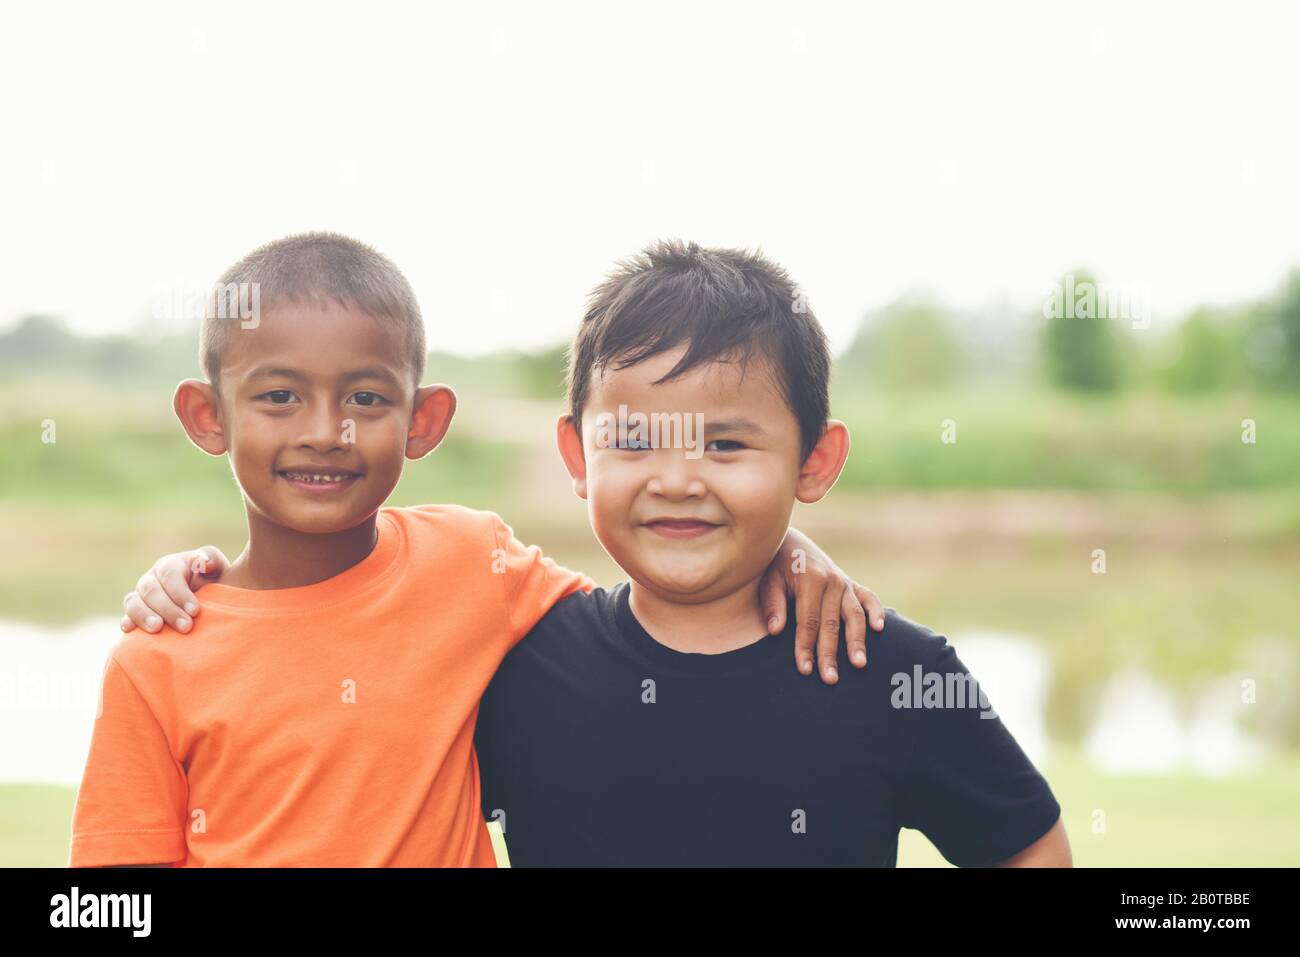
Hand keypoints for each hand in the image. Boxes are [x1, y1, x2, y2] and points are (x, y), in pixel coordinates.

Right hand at [120, 546, 229, 633]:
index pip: (170, 575)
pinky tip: (129, 630)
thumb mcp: (218, 570)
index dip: (181, 593)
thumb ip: (211, 560)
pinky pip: (127, 614)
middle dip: (168, 609)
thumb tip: (199, 561)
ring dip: (143, 615)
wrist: (209, 604)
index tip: (195, 611)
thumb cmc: (214, 584)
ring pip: (134, 601)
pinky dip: (127, 621)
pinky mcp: (136, 612)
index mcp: (171, 564)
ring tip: (157, 628)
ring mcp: (141, 595)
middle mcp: (152, 578)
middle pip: (151, 590)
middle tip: (186, 627)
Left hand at [759, 528, 884, 684]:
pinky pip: (869, 598)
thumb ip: (772, 603)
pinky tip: (880, 629)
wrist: (791, 542)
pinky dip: (876, 611)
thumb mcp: (768, 580)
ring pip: (854, 615)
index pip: (808, 622)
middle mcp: (831, 581)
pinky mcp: (852, 584)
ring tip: (859, 664)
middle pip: (831, 624)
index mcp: (810, 580)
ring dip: (857, 640)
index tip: (805, 670)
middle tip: (830, 679)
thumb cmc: (775, 566)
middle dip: (830, 653)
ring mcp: (844, 582)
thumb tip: (776, 630)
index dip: (806, 647)